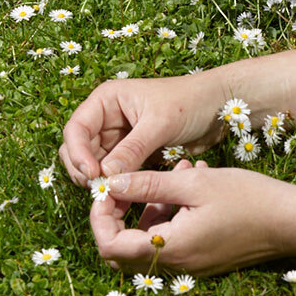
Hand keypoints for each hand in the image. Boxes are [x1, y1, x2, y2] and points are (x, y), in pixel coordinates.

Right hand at [59, 76, 224, 187]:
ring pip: (95, 164)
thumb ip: (132, 149)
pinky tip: (124, 195)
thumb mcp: (160, 124)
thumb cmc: (191, 102)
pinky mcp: (133, 153)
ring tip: (112, 195)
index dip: (77, 153)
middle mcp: (107, 118)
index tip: (91, 173)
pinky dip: (115, 183)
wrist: (219, 107)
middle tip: (100, 190)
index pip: (77, 129)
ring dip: (100, 179)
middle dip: (85, 169)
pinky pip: (115, 171)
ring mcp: (119, 137)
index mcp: (107, 100)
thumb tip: (105, 175)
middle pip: (79, 149)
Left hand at [89, 160, 295, 274]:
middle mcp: (176, 266)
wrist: (292, 221)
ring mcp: (191, 267)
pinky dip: (167, 219)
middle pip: (122, 254)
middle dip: (118, 218)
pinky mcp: (203, 261)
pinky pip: (170, 244)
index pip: (109, 246)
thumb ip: (147, 184)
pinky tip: (188, 188)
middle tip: (126, 187)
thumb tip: (110, 183)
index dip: (99, 218)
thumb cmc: (248, 198)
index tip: (107, 190)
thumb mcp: (193, 182)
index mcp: (169, 248)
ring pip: (146, 246)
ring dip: (146, 214)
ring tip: (170, 177)